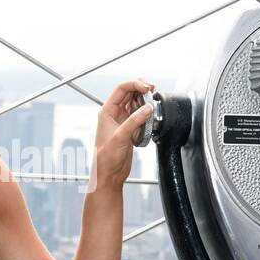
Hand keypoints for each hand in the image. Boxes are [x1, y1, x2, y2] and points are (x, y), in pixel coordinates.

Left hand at [91, 77, 154, 193]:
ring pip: (136, 103)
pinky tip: (151, 116)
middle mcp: (114, 114)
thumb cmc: (105, 158)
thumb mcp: (120, 137)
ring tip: (153, 103)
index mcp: (107, 112)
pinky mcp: (131, 129)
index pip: (121, 89)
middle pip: (130, 93)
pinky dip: (147, 113)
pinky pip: (141, 115)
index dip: (135, 84)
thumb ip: (134, 121)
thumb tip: (147, 108)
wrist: (109, 174)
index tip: (147, 86)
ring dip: (145, 101)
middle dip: (142, 89)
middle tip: (153, 90)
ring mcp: (123, 121)